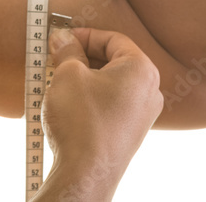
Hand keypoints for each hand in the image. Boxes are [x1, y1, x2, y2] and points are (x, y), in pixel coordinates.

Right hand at [37, 27, 163, 199]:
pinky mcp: (130, 131)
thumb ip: (66, 50)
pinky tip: (69, 102)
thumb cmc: (81, 120)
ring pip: (110, 82)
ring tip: (59, 80)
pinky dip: (90, 95)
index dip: (83, 35)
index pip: (112, 38)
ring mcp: (142, 114)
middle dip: (83, 55)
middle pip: (114, 60)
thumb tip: (63, 38)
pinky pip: (110, 102)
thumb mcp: (67, 74)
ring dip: (84, 76)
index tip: (61, 39)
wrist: (86, 172)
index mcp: (141, 70)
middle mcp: (149, 91)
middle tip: (56, 57)